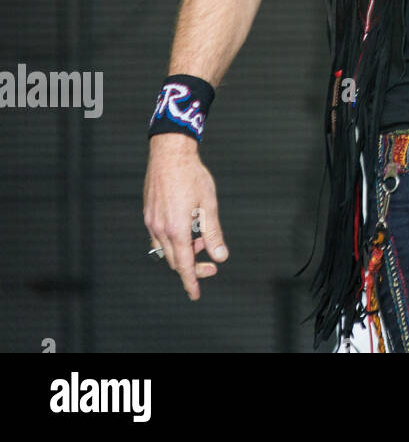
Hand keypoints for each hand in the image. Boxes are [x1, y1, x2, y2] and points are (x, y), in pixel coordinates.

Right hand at [142, 135, 227, 299]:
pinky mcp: (148, 214)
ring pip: (166, 249)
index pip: (184, 265)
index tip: (196, 294)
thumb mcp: (209, 204)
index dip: (192, 281)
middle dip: (192, 265)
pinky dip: (174, 240)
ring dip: (184, 251)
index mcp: (176, 229)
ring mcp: (151, 221)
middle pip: (174, 260)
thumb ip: (213, 233)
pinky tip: (188, 228)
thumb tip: (221, 257)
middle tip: (212, 263)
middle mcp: (160, 229)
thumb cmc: (193, 176)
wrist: (170, 154)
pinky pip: (159, 237)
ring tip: (202, 238)